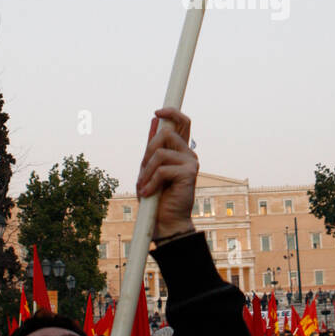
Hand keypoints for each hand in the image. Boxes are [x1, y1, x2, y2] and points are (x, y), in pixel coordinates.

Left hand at [136, 107, 197, 241]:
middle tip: (143, 170)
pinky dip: (150, 182)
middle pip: (167, 133)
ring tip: (144, 187)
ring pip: (160, 152)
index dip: (172, 112)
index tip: (157, 112)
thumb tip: (155, 120)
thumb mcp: (149, 169)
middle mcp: (188, 154)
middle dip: (148, 150)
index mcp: (181, 151)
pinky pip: (161, 168)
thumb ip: (153, 147)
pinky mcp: (189, 173)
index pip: (182, 123)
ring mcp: (191, 162)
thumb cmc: (156, 198)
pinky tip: (149, 193)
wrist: (165, 223)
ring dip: (146, 171)